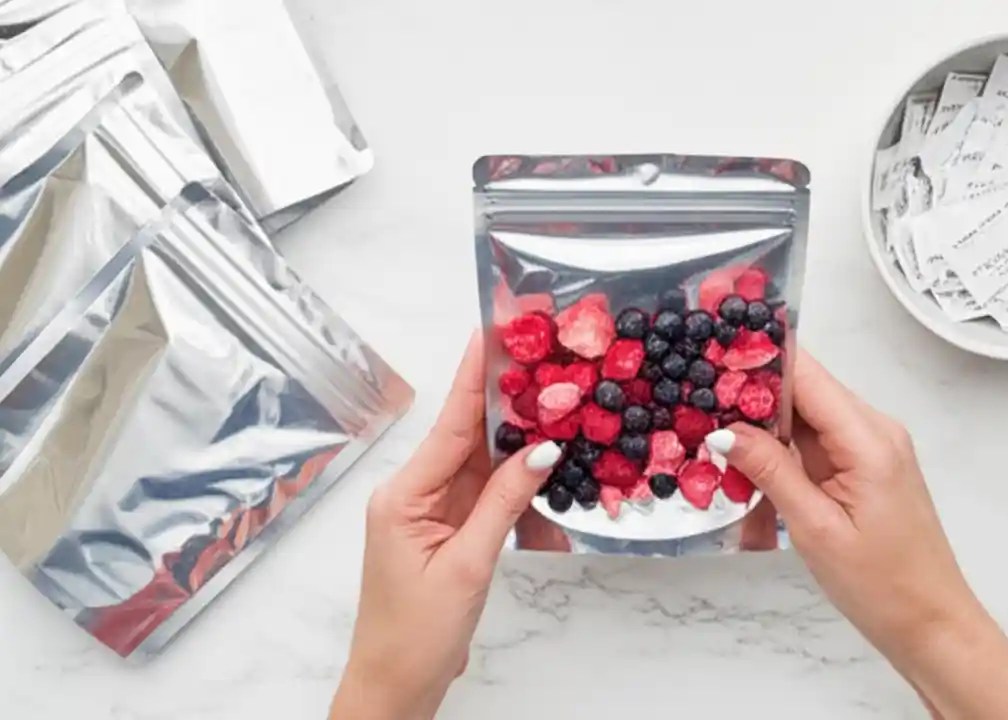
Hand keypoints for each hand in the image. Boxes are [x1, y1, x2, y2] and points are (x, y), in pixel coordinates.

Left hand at [331, 333, 560, 719]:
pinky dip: (518, 493)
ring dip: (521, 450)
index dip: (476, 376)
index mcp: (405, 494)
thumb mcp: (467, 565)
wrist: (396, 686)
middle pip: (470, 436)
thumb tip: (544, 450)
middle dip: (510, 403)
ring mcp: (431, 511)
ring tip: (560, 414)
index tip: (494, 331)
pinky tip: (548, 483)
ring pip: (484, 465)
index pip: (452, 424)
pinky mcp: (447, 531)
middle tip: (546, 363)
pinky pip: (487, 498)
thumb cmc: (417, 634)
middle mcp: (414, 493)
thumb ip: (505, 503)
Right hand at [704, 350, 1007, 719]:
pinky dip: (782, 453)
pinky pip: (816, 442)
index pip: (805, 374)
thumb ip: (771, 471)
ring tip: (712, 440)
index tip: (709, 359)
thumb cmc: (882, 585)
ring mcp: (872, 447)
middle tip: (696, 407)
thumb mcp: (815, 529)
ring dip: (763, 429)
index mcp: (867, 438)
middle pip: (803, 389)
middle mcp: (874, 429)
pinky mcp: (866, 467)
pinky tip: (748, 470)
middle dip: (751, 396)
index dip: (757, 360)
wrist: (933, 625)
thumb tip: (725, 430)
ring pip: (805, 416)